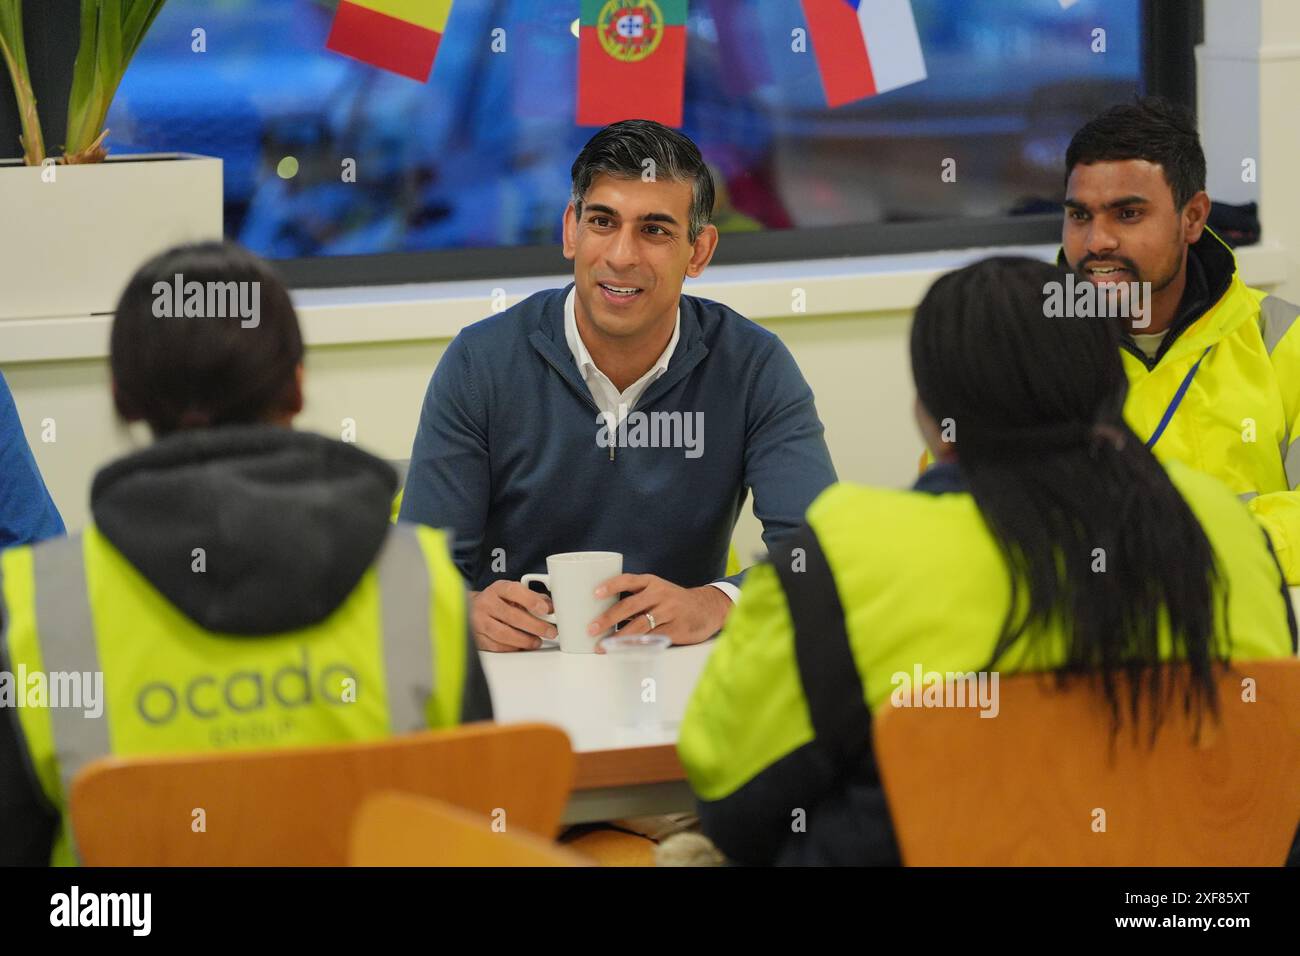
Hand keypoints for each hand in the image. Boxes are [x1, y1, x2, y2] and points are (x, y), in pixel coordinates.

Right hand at [470, 580, 555, 651]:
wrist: (473, 608)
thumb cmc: (498, 601)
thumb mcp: (513, 593)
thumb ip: (532, 598)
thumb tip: (550, 608)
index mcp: (498, 589)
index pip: (514, 591)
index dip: (531, 600)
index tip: (546, 609)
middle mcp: (486, 603)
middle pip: (512, 616)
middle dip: (535, 626)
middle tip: (549, 631)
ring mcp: (479, 621)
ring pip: (503, 634)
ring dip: (524, 640)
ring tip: (537, 641)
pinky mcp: (477, 637)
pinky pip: (496, 646)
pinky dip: (512, 648)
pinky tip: (522, 646)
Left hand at [588, 574, 732, 649]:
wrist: (707, 608)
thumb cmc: (674, 600)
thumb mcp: (657, 590)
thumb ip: (636, 597)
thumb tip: (603, 612)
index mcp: (651, 582)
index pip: (628, 580)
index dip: (611, 586)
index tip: (594, 594)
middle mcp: (660, 594)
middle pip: (630, 606)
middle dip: (608, 618)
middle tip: (591, 629)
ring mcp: (669, 612)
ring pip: (640, 625)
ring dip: (619, 637)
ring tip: (603, 646)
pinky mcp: (676, 629)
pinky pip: (652, 638)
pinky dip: (637, 645)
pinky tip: (625, 650)